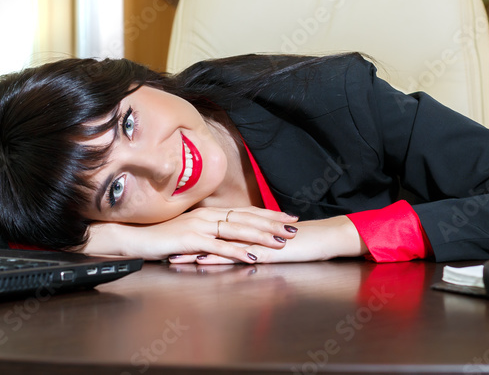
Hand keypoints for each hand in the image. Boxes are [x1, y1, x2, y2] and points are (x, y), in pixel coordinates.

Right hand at [84, 206, 298, 261]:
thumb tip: (229, 235)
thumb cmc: (162, 236)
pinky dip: (236, 251)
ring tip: (280, 242)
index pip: (245, 211)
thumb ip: (209, 231)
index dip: (268, 214)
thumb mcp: (190, 231)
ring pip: (237, 230)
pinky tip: (251, 257)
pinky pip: (218, 246)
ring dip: (260, 236)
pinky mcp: (191, 240)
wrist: (135, 236)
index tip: (287, 217)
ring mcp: (199, 226)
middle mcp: (208, 215)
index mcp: (209, 212)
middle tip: (294, 227)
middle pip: (246, 218)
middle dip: (272, 223)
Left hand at [171, 216, 365, 264]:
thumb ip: (256, 241)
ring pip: (219, 244)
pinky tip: (202, 260)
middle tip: (165, 246)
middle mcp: (248, 232)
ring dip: (195, 250)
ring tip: (174, 256)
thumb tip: (242, 246)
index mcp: (248, 228)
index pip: (215, 230)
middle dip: (188, 241)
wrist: (323, 238)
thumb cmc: (301, 241)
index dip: (194, 234)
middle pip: (211, 235)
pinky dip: (217, 256)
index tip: (174, 239)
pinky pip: (236, 254)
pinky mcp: (262, 251)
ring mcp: (254, 240)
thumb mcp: (273, 241)